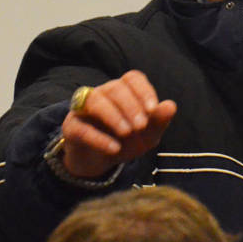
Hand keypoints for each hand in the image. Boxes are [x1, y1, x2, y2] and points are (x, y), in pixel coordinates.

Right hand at [60, 70, 176, 179]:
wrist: (100, 163)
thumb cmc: (126, 141)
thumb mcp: (147, 135)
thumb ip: (159, 121)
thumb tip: (171, 105)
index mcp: (123, 91)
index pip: (133, 78)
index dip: (144, 91)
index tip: (153, 109)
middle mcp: (103, 94)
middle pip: (115, 88)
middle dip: (131, 106)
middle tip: (141, 126)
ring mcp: (84, 109)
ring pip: (96, 101)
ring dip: (114, 116)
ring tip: (127, 133)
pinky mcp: (71, 127)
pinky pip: (82, 127)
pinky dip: (99, 138)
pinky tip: (114, 148)